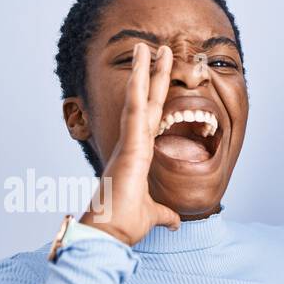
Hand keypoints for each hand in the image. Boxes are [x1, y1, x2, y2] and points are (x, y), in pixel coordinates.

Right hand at [80, 43, 181, 243]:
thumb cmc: (123, 225)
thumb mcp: (153, 216)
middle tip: (158, 48)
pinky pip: (133, 115)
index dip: (155, 95)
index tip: (160, 74)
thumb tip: (175, 223)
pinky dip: (136, 92)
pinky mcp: (129, 150)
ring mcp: (129, 145)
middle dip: (152, 74)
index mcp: (137, 156)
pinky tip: (140, 72)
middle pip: (144, 102)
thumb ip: (165, 215)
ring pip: (136, 101)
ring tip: (147, 47)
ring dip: (142, 73)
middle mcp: (131, 145)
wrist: (108, 236)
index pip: (149, 118)